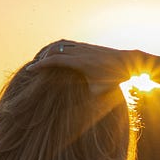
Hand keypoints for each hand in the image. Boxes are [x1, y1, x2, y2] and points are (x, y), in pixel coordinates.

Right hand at [27, 40, 143, 93]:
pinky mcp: (87, 46)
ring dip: (49, 50)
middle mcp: (81, 52)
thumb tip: (79, 116)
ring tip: (41, 59)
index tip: (31, 69)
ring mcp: (84, 47)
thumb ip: (88, 100)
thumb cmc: (114, 78)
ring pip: (61, 44)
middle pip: (55, 49)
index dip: (41, 64)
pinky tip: (55, 54)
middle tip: (34, 66)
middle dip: (42, 57)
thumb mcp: (100, 92)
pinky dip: (58, 47)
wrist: (128, 61)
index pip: (55, 60)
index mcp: (81, 62)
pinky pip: (68, 43)